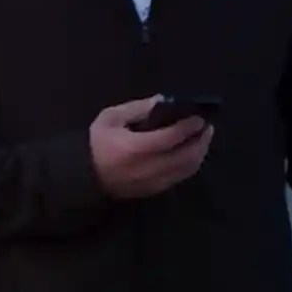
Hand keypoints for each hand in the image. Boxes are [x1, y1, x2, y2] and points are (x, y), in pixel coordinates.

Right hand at [89, 95, 214, 198]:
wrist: (84, 175)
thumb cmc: (97, 143)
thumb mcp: (111, 118)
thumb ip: (137, 108)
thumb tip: (162, 100)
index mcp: (135, 148)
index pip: (172, 138)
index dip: (189, 127)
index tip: (200, 117)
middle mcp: (148, 168)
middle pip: (186, 157)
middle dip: (201, 141)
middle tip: (207, 127)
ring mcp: (153, 183)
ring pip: (187, 170)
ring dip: (199, 153)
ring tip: (202, 139)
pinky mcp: (154, 191)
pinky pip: (179, 178)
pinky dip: (190, 165)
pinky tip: (190, 153)